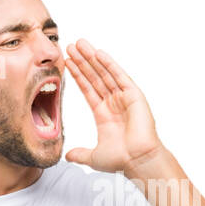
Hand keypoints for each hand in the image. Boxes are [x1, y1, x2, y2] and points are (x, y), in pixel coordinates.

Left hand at [63, 38, 163, 176]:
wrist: (137, 161)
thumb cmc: (120, 160)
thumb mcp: (93, 157)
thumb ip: (79, 154)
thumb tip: (67, 156)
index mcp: (103, 114)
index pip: (87, 89)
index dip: (78, 75)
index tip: (67, 63)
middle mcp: (113, 102)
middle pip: (94, 77)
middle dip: (82, 61)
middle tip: (70, 46)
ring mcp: (124, 97)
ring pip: (104, 73)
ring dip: (92, 58)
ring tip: (80, 44)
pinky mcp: (134, 95)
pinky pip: (119, 76)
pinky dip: (109, 64)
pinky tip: (98, 53)